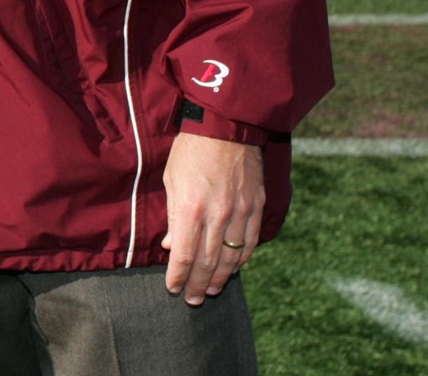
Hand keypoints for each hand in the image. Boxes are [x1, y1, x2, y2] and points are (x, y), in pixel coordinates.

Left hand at [161, 133, 263, 304]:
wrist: (226, 127)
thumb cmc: (191, 152)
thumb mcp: (171, 181)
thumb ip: (172, 217)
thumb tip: (171, 246)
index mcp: (191, 209)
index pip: (184, 254)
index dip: (178, 275)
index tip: (173, 288)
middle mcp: (217, 215)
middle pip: (208, 261)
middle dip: (199, 283)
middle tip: (193, 299)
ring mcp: (240, 212)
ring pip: (232, 256)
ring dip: (221, 277)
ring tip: (211, 290)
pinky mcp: (256, 206)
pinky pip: (250, 241)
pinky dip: (241, 259)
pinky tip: (233, 268)